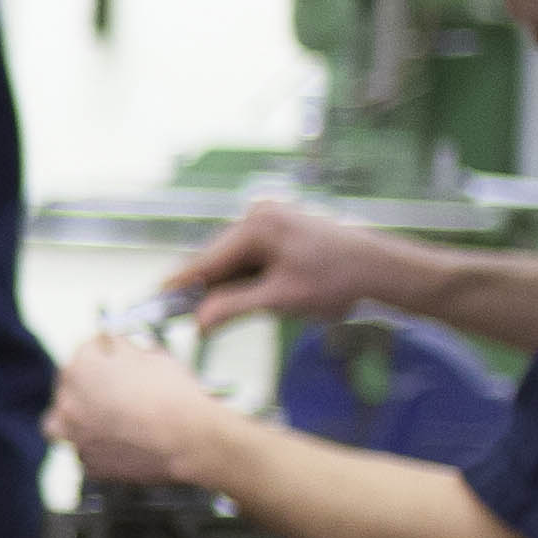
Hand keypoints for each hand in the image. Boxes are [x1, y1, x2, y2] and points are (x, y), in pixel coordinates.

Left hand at [49, 335, 248, 488]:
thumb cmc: (173, 396)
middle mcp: (67, 402)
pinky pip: (88, 451)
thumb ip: (122, 348)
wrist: (189, 439)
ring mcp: (75, 436)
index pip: (84, 354)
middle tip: (118, 395)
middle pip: (72, 389)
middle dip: (91, 389)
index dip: (104, 358)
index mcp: (79, 367)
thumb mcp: (150, 353)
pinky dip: (101, 447)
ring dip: (86, 420)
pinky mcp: (88, 464)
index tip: (115, 363)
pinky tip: (123, 442)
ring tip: (117, 421)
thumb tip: (115, 346)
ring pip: (70, 424)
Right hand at [168, 199, 406, 331]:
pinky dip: (247, 278)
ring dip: (230, 286)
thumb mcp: (280, 299)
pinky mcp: (282, 229)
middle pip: (219, 259)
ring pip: (235, 260)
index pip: (207, 259)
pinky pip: (252, 256)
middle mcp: (260, 215)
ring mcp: (272, 219)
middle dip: (209, 289)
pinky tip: (253, 296)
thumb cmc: (337, 280)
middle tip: (194, 319)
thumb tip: (198, 321)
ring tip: (227, 313)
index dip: (181, 283)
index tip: (156, 297)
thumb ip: (234, 307)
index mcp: (256, 225)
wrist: (381, 269)